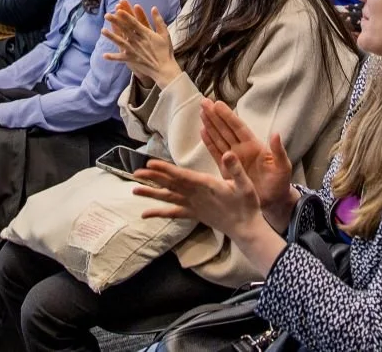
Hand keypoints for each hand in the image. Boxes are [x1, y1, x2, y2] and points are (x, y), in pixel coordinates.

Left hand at [101, 0, 180, 87]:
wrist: (164, 69)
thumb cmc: (165, 50)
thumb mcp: (164, 34)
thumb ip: (159, 20)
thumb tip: (154, 8)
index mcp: (146, 34)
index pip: (134, 23)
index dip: (126, 16)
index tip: (118, 9)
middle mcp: (138, 41)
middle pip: (125, 29)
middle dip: (115, 22)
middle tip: (107, 15)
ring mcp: (134, 50)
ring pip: (120, 42)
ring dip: (111, 36)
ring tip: (102, 30)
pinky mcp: (132, 59)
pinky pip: (121, 58)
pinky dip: (113, 57)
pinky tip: (104, 55)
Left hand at [132, 152, 263, 235]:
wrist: (245, 229)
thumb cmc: (247, 205)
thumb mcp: (245, 184)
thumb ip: (235, 169)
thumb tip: (228, 153)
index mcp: (206, 185)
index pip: (181, 176)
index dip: (165, 170)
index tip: (150, 164)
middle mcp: (196, 196)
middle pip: (170, 185)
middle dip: (153, 178)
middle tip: (136, 172)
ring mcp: (193, 206)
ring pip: (168, 198)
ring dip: (151, 194)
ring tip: (134, 190)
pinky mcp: (193, 214)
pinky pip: (173, 213)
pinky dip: (159, 213)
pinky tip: (145, 214)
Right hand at [198, 99, 296, 229]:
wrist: (273, 202)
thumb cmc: (280, 183)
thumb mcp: (283, 166)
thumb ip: (278, 151)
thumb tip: (276, 133)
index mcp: (254, 146)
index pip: (238, 127)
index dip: (228, 116)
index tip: (218, 104)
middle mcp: (242, 149)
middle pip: (226, 129)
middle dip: (215, 116)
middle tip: (204, 102)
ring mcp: (234, 158)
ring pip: (219, 138)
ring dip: (210, 125)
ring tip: (201, 112)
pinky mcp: (227, 169)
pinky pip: (216, 153)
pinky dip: (209, 142)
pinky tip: (203, 131)